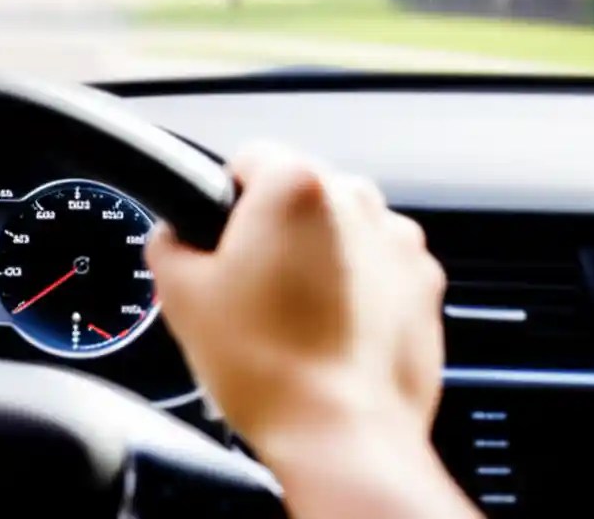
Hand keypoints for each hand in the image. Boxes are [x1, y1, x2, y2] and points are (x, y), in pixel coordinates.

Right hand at [146, 143, 474, 517]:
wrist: (339, 435)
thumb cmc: (266, 365)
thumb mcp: (181, 294)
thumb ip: (168, 243)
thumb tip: (175, 237)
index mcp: (296, 185)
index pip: (246, 158)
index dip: (222, 201)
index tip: (217, 240)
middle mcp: (357, 201)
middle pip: (300, 194)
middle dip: (274, 230)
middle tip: (246, 288)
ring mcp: (400, 244)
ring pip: (342, 231)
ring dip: (318, 257)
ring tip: (290, 317)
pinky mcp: (426, 287)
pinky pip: (379, 270)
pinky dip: (357, 290)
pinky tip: (328, 333)